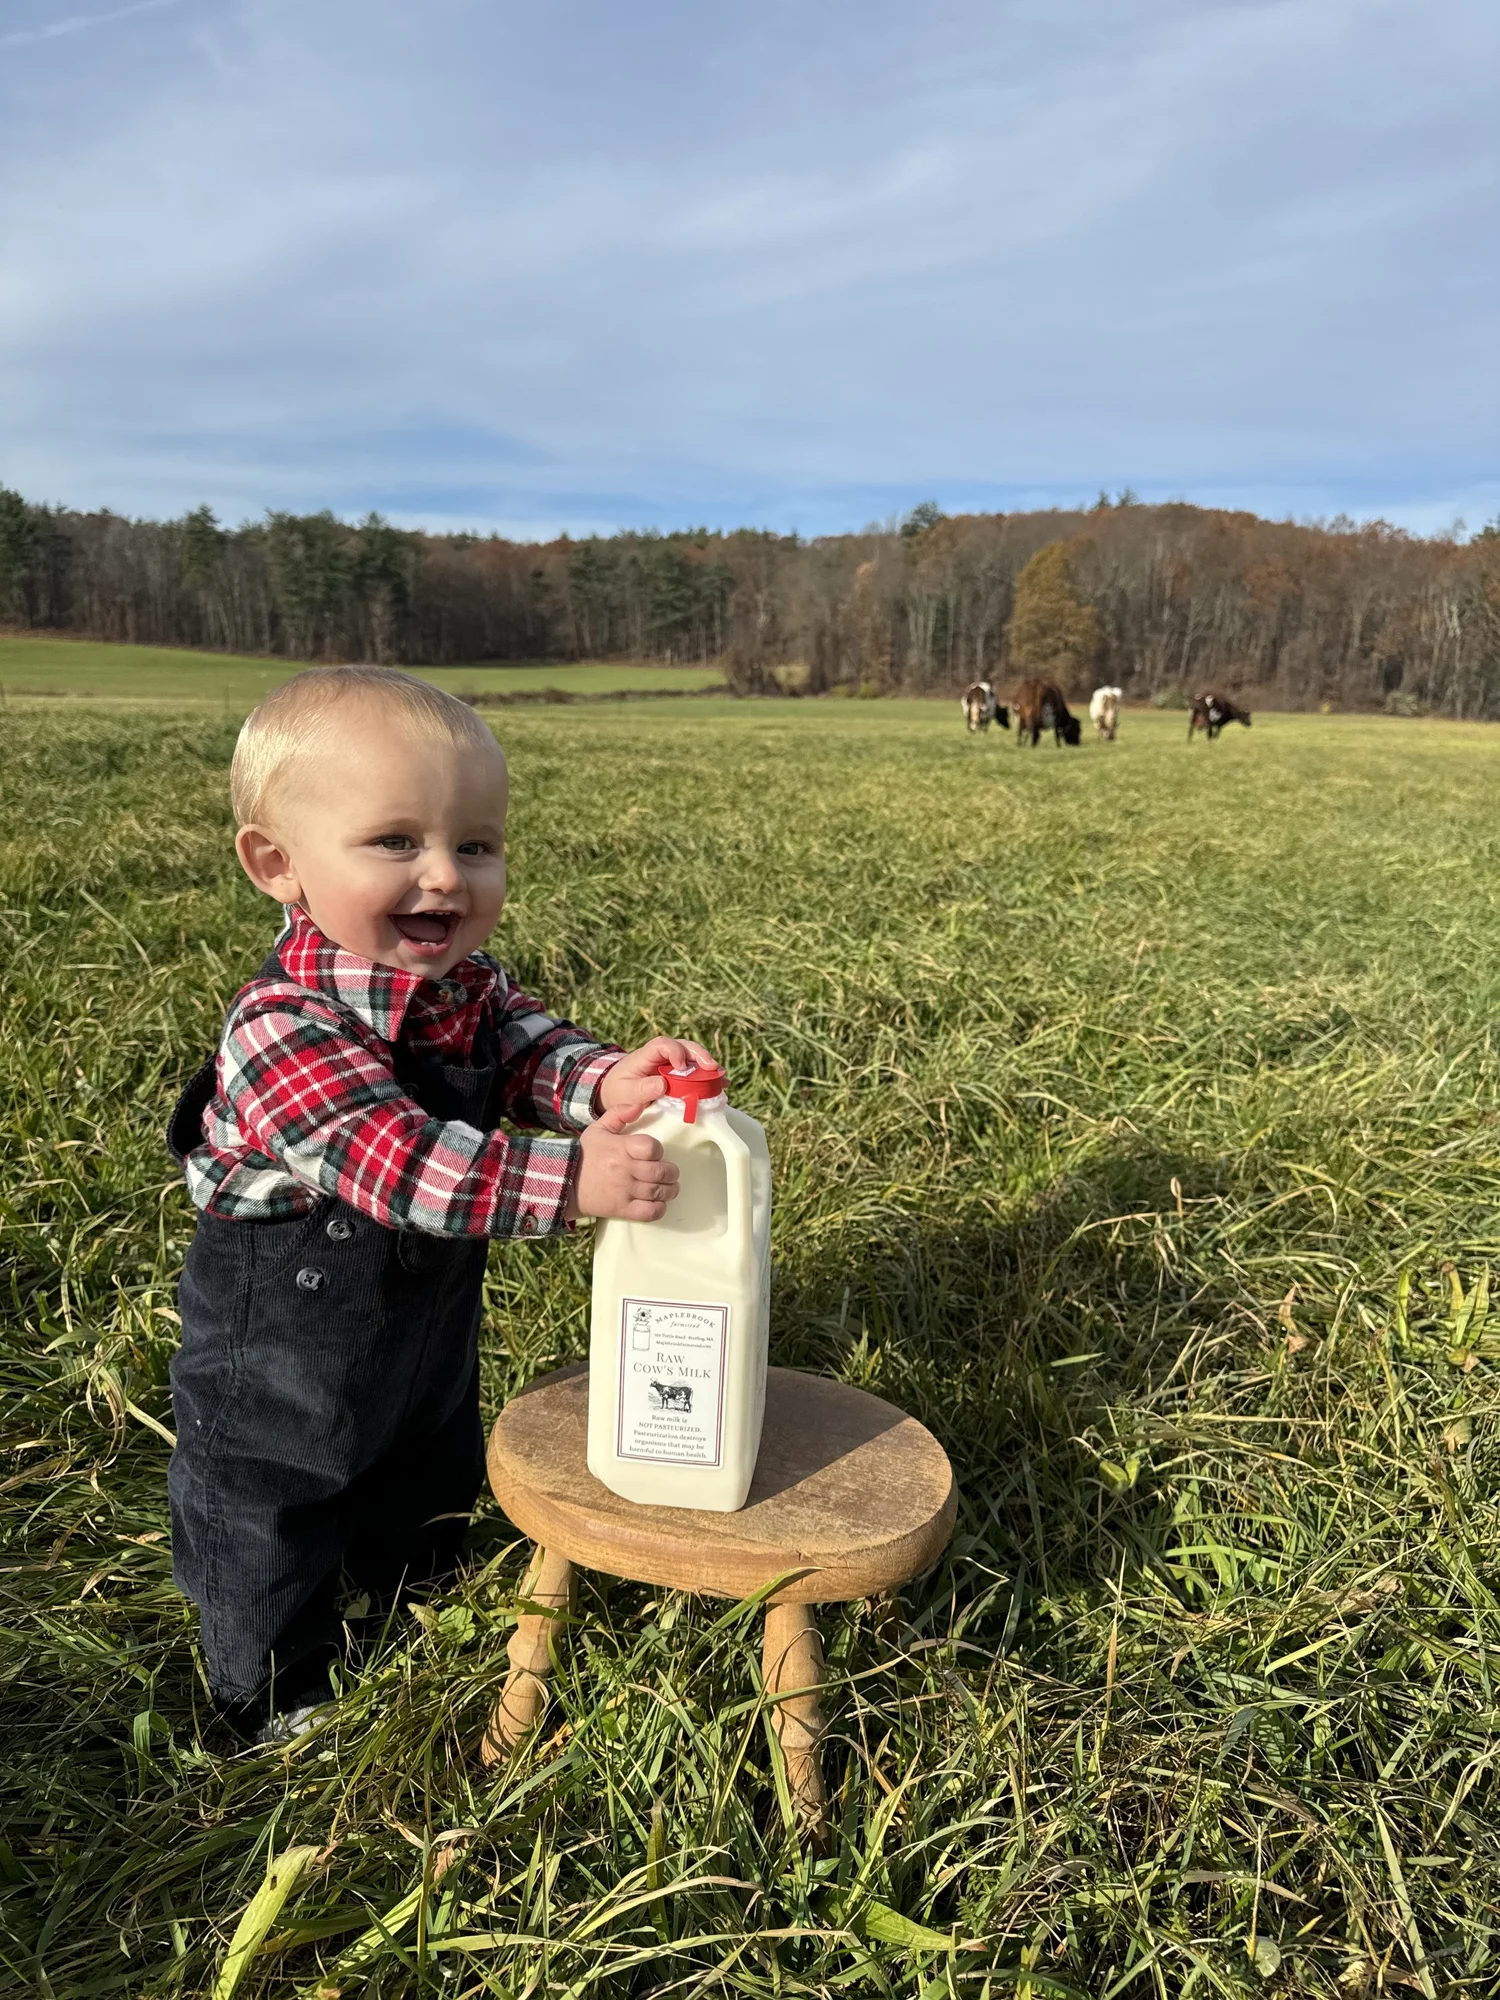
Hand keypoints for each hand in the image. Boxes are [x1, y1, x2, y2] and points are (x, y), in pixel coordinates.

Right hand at [568, 1102, 680, 1221]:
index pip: (651, 1148)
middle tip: (670, 1172)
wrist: (565, 1184)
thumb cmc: (586, 1155)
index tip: (655, 1153)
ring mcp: (624, 1191)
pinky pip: (649, 1212)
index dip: (657, 1150)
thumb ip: (619, 1113)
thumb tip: (639, 1104)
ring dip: (670, 1190)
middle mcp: (624, 1169)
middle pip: (660, 1172)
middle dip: (671, 1172)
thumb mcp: (598, 1129)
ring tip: (670, 1187)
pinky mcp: (622, 1209)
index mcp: (620, 1148)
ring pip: (658, 1192)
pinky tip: (658, 1202)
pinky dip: (659, 1208)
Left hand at [598, 1034, 717, 1114]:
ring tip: (722, 1079)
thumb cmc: (619, 1091)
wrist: (617, 1095)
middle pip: (684, 1046)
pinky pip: (696, 1073)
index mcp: (646, 1055)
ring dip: (708, 1067)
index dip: (675, 1052)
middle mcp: (662, 1056)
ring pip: (694, 1058)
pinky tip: (722, 1085)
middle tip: (712, 1068)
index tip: (682, 1067)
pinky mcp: (680, 1076)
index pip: (662, 1044)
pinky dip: (709, 1078)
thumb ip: (641, 1089)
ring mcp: (673, 1065)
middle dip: (700, 1055)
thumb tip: (662, 1084)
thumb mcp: (625, 1092)